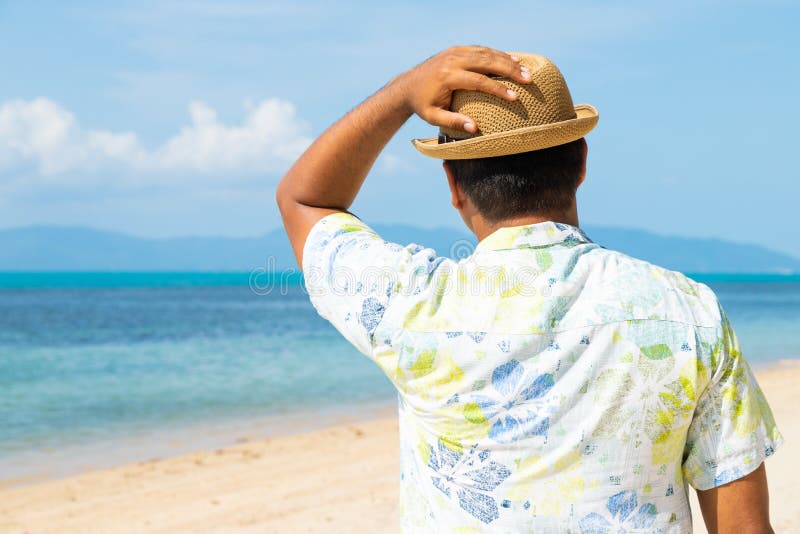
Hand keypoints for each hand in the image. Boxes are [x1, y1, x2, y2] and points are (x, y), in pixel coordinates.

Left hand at [398, 46, 531, 132]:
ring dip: (507, 60)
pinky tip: (513, 61)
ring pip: (486, 53)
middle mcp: (452, 60)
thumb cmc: (422, 105)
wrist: (408, 86)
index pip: (478, 81)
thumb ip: (453, 121)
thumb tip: (474, 129)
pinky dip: (498, 55)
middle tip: (528, 79)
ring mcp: (455, 52)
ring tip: (526, 70)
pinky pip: (481, 50)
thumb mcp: (433, 117)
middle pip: (486, 62)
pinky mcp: (457, 50)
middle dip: (509, 70)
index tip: (514, 96)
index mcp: (447, 76)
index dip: (498, 88)